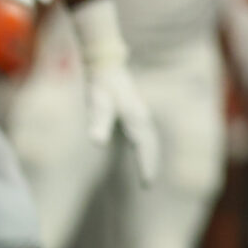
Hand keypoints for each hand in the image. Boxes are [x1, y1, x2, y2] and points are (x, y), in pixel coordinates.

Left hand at [85, 62, 160, 184]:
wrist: (104, 63)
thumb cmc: (99, 85)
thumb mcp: (97, 103)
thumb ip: (98, 122)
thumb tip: (97, 142)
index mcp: (136, 118)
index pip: (144, 147)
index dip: (145, 165)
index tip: (146, 184)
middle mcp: (141, 117)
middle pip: (150, 144)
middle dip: (149, 162)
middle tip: (147, 183)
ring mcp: (139, 113)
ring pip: (149, 138)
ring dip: (149, 154)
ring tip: (146, 172)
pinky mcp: (132, 111)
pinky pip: (143, 133)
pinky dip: (144, 145)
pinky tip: (137, 149)